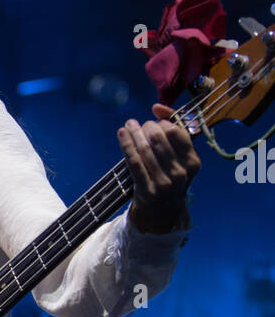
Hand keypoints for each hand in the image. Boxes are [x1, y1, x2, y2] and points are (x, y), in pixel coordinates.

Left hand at [118, 107, 200, 232]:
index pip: (176, 133)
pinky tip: (122, 133)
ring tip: (129, 125)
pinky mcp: (146, 189)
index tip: (155, 122)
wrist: (163, 209)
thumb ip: (173, 128)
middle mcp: (181, 173)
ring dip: (134, 132)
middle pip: (158, 138)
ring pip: (144, 149)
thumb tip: (157, 107)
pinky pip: (133, 161)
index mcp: (193, 162)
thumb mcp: (180, 156)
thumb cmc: (171, 174)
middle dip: (146, 127)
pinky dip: (126, 144)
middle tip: (140, 126)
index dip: (162, 123)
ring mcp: (164, 183)